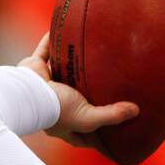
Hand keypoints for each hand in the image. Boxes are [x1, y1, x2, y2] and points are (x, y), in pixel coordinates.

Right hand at [19, 32, 138, 148]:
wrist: (29, 93)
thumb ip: (112, 115)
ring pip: (61, 73)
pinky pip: (45, 49)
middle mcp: (55, 105)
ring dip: (70, 64)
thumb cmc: (57, 110)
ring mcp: (45, 86)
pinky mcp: (36, 68)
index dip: (98, 135)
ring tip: (87, 56)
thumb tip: (136, 111)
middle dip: (87, 95)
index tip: (113, 133)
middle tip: (105, 88)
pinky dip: (51, 40)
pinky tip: (62, 29)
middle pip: (75, 101)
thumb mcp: (89, 118)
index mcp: (66, 123)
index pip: (84, 133)